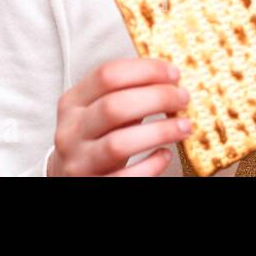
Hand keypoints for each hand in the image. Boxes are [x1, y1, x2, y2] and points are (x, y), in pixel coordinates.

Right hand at [48, 57, 191, 175]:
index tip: (174, 73)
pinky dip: (151, 164)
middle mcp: (71, 131)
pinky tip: (165, 154)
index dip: (146, 70)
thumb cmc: (98, 135)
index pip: (107, 75)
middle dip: (157, 98)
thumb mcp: (101, 108)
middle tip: (183, 98)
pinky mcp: (94, 185)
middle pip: (114, 106)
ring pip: (118, 144)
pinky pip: (126, 177)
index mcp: (73, 102)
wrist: (74, 176)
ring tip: (184, 126)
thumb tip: (172, 78)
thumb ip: (128, 92)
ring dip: (160, 132)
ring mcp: (79, 162)